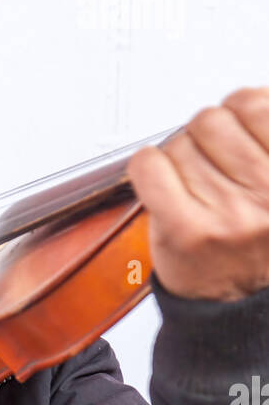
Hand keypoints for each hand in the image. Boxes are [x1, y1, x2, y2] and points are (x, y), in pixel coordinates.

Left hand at [127, 87, 268, 301]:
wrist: (235, 306)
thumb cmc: (256, 244)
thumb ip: (264, 139)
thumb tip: (246, 98)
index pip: (254, 105)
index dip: (238, 111)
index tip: (235, 128)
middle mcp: (268, 193)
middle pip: (213, 121)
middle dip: (206, 137)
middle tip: (210, 165)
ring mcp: (227, 213)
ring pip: (181, 144)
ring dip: (180, 159)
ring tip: (193, 187)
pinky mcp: (186, 230)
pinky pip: (150, 168)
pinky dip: (147, 168)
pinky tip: (158, 181)